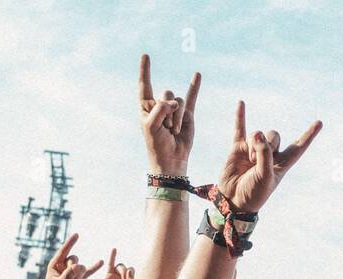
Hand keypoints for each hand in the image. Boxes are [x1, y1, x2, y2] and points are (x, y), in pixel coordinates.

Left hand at [42, 233, 102, 278]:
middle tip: (70, 278)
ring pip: (81, 266)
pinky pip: (89, 272)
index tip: (77, 235)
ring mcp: (73, 273)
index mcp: (55, 266)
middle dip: (73, 267)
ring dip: (79, 274)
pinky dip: (94, 267)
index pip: (63, 251)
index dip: (70, 243)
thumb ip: (68, 275)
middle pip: (73, 259)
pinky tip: (101, 262)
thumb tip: (79, 265)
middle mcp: (64, 267)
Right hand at [92, 248, 134, 278]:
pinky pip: (110, 265)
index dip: (131, 275)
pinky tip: (114, 249)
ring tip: (120, 278)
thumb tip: (130, 269)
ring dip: (121, 270)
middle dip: (126, 272)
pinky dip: (112, 257)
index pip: (133, 274)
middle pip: (126, 269)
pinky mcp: (107, 277)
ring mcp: (115, 278)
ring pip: (120, 267)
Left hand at [138, 54, 199, 175]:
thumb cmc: (157, 145)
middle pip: (166, 94)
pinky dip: (194, 87)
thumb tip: (173, 101)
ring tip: (173, 131)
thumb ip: (160, 109)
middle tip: (166, 127)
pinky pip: (191, 97)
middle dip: (168, 111)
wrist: (172, 160)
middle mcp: (160, 106)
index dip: (145, 71)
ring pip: (179, 102)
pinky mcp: (187, 115)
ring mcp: (174, 110)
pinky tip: (197, 75)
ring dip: (177, 117)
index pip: (145, 86)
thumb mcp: (151, 127)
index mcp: (147, 107)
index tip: (146, 55)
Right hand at [216, 101, 321, 213]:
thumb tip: (257, 133)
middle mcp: (270, 154)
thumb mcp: (265, 176)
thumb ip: (264, 154)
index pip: (299, 147)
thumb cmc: (254, 193)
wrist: (234, 201)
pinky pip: (240, 128)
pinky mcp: (239, 148)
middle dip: (267, 144)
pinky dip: (240, 116)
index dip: (309, 136)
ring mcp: (254, 149)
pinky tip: (241, 103)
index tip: (319, 123)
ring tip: (249, 160)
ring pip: (258, 134)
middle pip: (275, 135)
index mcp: (283, 163)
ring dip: (253, 145)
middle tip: (257, 160)